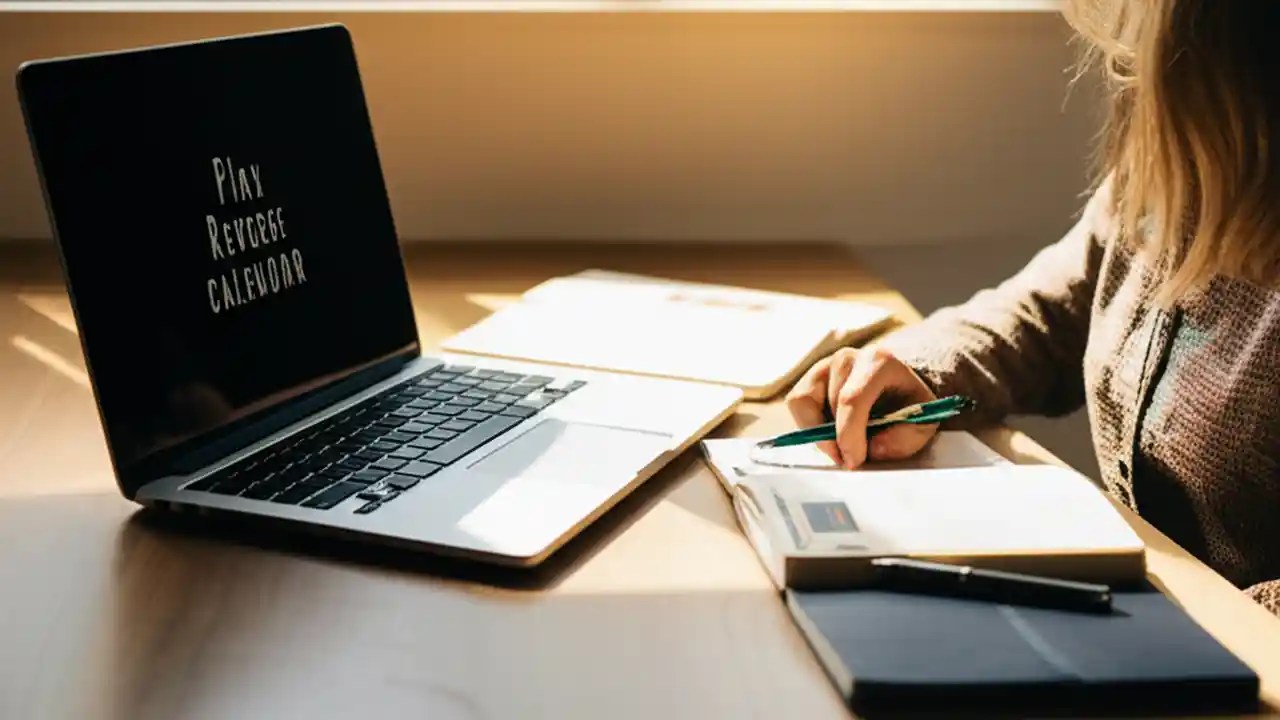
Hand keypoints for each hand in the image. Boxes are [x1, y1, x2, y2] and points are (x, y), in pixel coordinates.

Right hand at [785, 346, 937, 468]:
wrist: (898, 384)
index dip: (848, 435)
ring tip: (839, 445)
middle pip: (827, 403)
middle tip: (849, 459)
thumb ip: (904, 438)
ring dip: (817, 431)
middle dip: (835, 439)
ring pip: (803, 402)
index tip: (853, 462)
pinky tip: (830, 432)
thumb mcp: (923, 422)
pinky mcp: (809, 377)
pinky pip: (796, 404)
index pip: (852, 399)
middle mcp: (846, 358)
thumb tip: (873, 449)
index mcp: (879, 361)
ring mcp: (824, 365)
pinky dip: (808, 425)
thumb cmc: (909, 403)